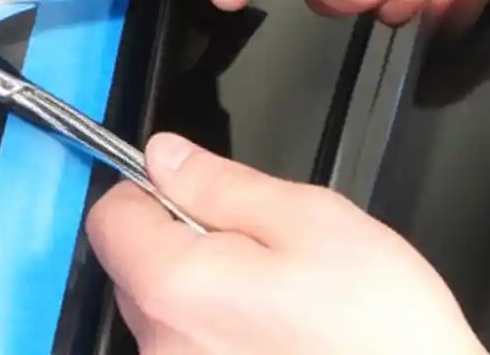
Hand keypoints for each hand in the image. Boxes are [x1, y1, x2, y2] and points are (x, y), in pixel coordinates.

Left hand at [86, 133, 486, 354]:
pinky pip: (191, 349)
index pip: (110, 218)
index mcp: (174, 285)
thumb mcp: (311, 222)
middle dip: (182, 244)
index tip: (196, 195)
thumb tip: (163, 155)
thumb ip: (221, 185)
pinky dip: (221, 336)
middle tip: (263, 250)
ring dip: (205, 294)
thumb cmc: (380, 328)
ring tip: (280, 302)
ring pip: (165, 313)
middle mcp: (159, 344)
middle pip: (134, 268)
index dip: (150, 192)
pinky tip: (277, 340)